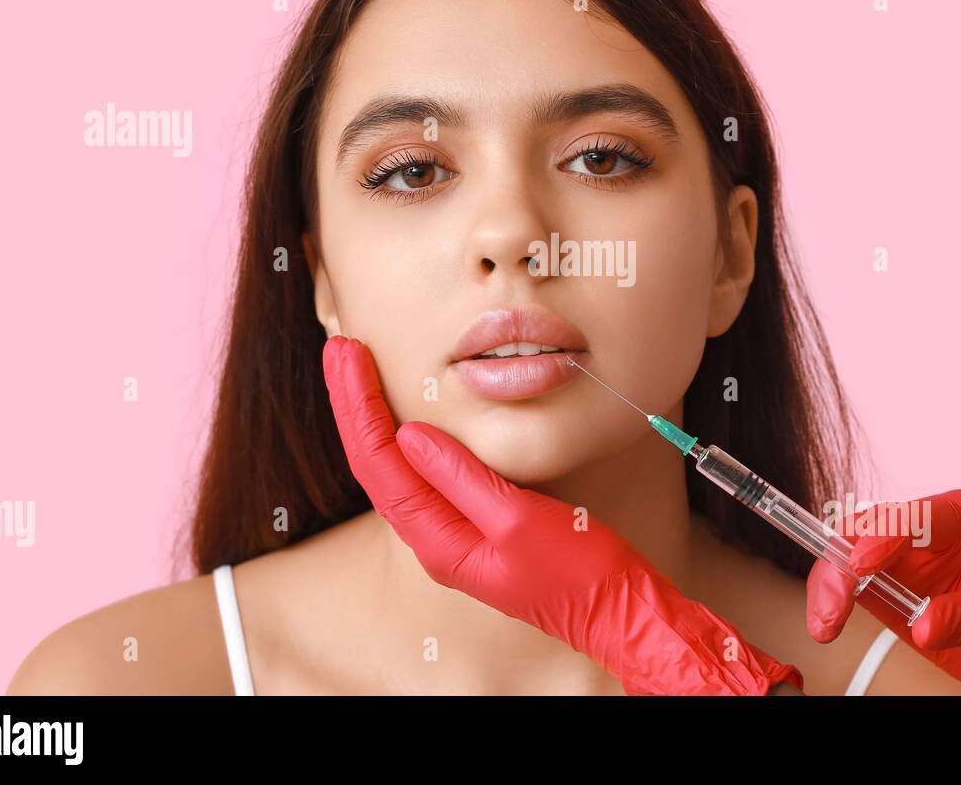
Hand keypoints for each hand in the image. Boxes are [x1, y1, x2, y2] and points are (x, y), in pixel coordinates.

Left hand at [322, 336, 802, 695]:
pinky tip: (405, 415)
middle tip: (340, 349)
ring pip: (399, 470)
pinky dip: (409, 438)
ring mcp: (457, 534)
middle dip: (356, 404)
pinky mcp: (480, 525)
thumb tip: (410, 434)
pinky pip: (429, 476)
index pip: (380, 464)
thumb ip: (463, 477)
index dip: (359, 405)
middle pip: (378, 464)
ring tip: (358, 372)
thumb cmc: (579, 572)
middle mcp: (437, 540)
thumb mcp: (520, 519)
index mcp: (439, 542)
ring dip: (375, 418)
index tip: (347, 354)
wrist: (620, 611)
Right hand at [806, 489, 960, 694]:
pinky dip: (830, 604)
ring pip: (845, 557)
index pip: (912, 517)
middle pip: (866, 530)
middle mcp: (924, 535)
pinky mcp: (889, 594)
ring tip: (827, 622)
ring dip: (829, 585)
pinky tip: (827, 624)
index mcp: (960, 519)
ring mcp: (903, 564)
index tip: (863, 564)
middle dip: (843, 561)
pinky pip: (847, 589)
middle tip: (837, 602)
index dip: (882, 536)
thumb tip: (921, 623)